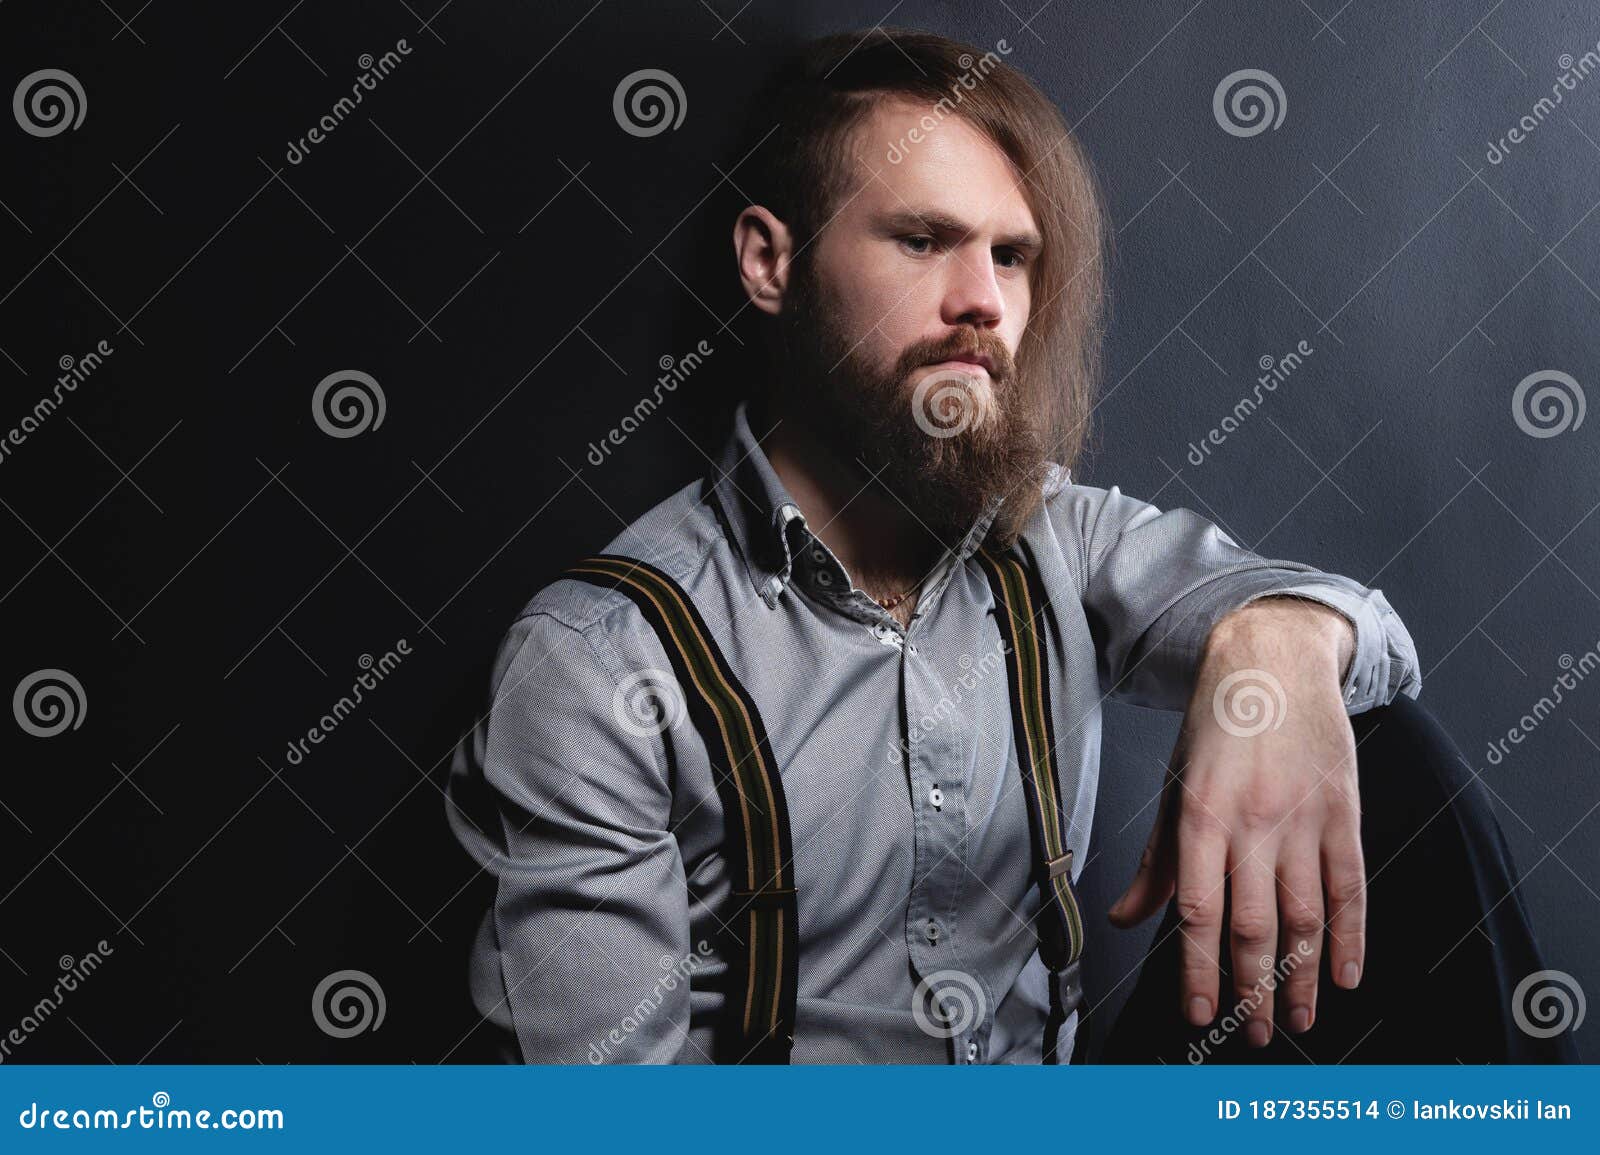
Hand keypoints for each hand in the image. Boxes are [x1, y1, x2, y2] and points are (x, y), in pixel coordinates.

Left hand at [1107, 597, 1361, 1045]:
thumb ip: (1157, 859)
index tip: (1199, 1014)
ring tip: (1297, 1018)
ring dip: (1300, 976)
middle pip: (1254, 925)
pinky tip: (1344, 973)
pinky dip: (1351, 935)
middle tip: (1250, 1035)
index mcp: (1201, 816)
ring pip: (1304, 915)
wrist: (1273, 658)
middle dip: (1252, 990)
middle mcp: (1253, 822)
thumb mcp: (1175, 784)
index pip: (1197, 911)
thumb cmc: (1217, 723)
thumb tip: (1123, 917)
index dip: (1198, 969)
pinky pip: (1349, 885)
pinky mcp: (1344, 811)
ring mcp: (1303, 818)